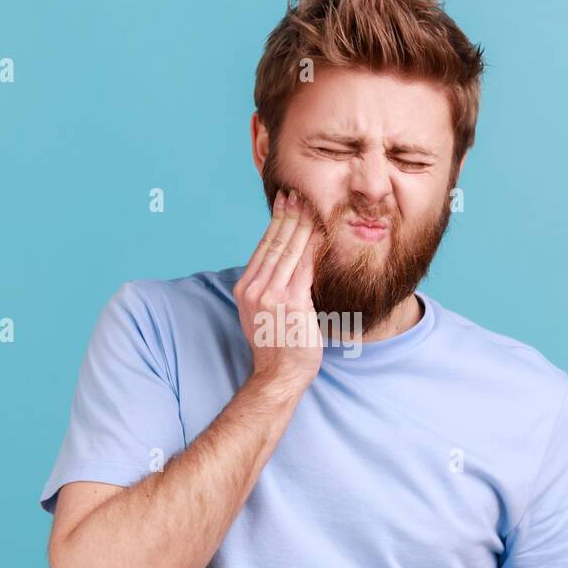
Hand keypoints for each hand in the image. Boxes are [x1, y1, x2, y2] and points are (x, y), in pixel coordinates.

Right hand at [233, 187, 323, 395]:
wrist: (278, 375)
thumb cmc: (277, 347)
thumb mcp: (261, 313)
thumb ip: (268, 289)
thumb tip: (283, 266)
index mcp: (245, 289)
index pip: (263, 247)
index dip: (275, 222)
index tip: (285, 203)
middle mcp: (254, 289)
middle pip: (275, 243)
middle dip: (289, 215)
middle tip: (299, 193)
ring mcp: (271, 295)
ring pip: (290, 250)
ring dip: (303, 224)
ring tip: (312, 204)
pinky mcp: (291, 303)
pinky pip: (305, 267)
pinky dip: (314, 246)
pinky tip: (322, 232)